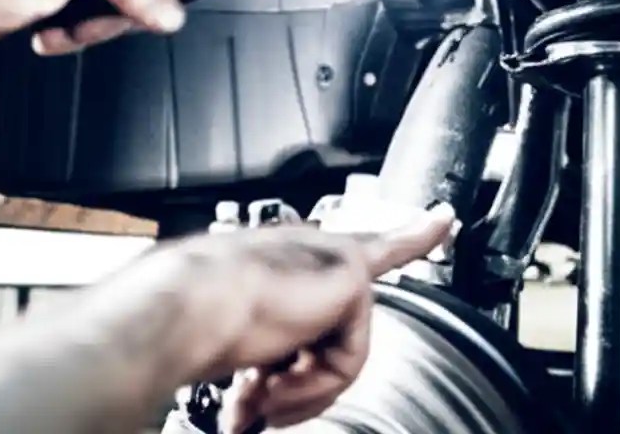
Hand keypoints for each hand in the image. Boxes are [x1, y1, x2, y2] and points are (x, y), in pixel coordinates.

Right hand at [55, 206, 454, 432]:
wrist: (175, 312)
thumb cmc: (185, 321)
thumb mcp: (235, 342)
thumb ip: (267, 358)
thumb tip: (260, 402)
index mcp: (281, 261)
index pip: (357, 247)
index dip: (404, 234)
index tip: (443, 218)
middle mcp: (310, 254)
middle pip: (347, 320)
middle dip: (302, 381)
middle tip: (257, 397)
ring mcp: (332, 262)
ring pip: (342, 353)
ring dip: (301, 389)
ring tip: (261, 392)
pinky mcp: (348, 277)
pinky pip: (348, 359)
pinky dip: (312, 383)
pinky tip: (275, 380)